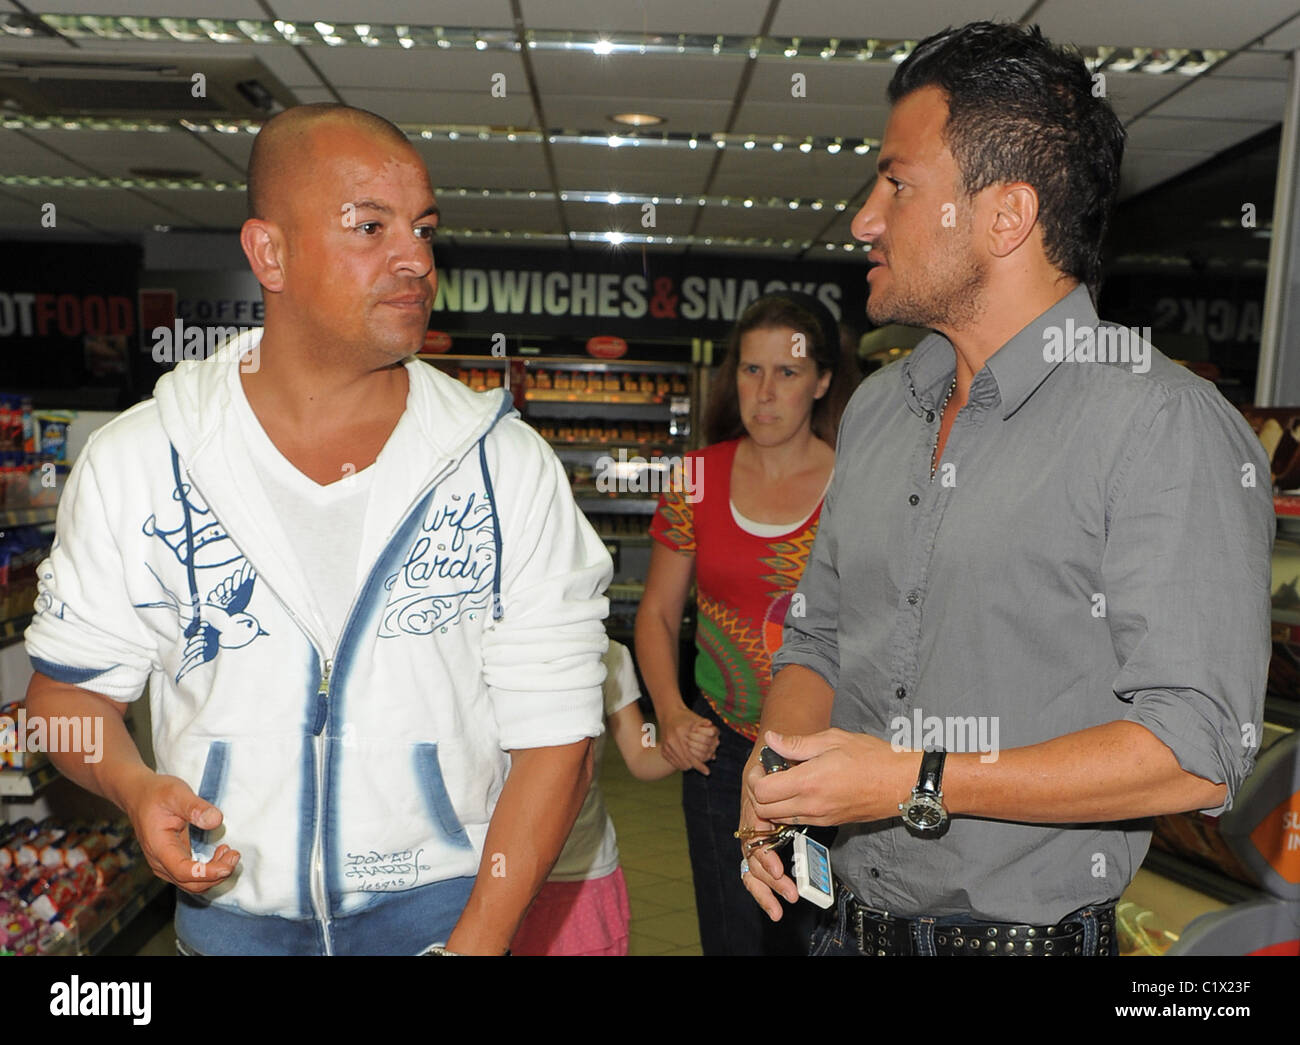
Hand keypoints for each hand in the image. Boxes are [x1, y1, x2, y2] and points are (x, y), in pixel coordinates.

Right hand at [121, 770, 239, 892]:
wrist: (140, 795)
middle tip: (235, 855)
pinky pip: (193, 876)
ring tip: (229, 852)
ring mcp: (166, 864)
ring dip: (215, 874)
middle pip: (191, 884)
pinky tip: (220, 853)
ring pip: (193, 884)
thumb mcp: (177, 794)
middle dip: (216, 875)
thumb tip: (215, 820)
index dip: (208, 873)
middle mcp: (160, 862)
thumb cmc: (157, 794)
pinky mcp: (173, 861)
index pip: (183, 871)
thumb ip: (195, 807)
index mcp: (159, 848)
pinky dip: (210, 871)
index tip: (228, 864)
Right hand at [657, 704, 714, 773]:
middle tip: (703, 769)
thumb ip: (709, 733)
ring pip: (679, 763)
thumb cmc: (686, 717)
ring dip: (688, 766)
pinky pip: (673, 762)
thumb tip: (715, 751)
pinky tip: (687, 762)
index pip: (691, 755)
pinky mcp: (663, 749)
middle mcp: (671, 740)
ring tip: (695, 765)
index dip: (700, 765)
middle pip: (685, 761)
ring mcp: (665, 745)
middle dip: (695, 767)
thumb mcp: (697, 721)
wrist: (669, 713)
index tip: (708, 772)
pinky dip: (681, 764)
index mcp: (680, 733)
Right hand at [739, 748, 797, 919]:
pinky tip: (774, 900)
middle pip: (750, 848)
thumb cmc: (791, 746)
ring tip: (780, 907)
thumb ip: (791, 743)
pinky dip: (762, 882)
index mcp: (757, 789)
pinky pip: (757, 860)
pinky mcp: (763, 832)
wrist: (776, 745)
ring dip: (762, 886)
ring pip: (750, 860)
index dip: (765, 847)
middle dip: (767, 874)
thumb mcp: (807, 742)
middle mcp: (751, 810)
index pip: (755, 821)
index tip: (779, 866)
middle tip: (789, 892)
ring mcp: (755, 822)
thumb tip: (772, 738)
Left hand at [751, 729, 918, 826]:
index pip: (762, 791)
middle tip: (769, 772)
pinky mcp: (829, 823)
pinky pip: (798, 820)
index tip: (762, 764)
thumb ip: (797, 743)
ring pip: (779, 819)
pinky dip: (789, 809)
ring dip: (773, 802)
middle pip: (764, 810)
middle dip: (759, 791)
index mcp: (809, 781)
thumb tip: (771, 739)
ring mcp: (821, 817)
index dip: (755, 777)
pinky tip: (800, 789)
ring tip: (784, 780)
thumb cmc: (872, 757)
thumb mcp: (833, 740)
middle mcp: (811, 804)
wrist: (901, 783)